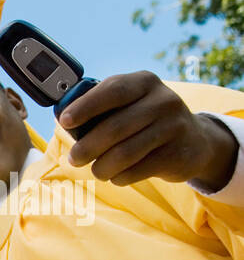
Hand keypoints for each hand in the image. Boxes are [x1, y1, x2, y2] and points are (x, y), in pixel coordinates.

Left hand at [62, 71, 237, 189]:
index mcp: (145, 82)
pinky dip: (119, 177)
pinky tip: (117, 175)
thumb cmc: (145, 121)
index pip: (113, 90)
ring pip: (123, 154)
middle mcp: (163, 100)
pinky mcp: (177, 154)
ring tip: (96, 170)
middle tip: (74, 159)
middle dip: (86, 147)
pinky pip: (136, 171)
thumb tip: (63, 119)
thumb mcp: (130, 104)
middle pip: (114, 128)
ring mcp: (173, 127)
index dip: (86, 106)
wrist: (195, 141)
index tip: (64, 121)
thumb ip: (101, 107)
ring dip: (101, 167)